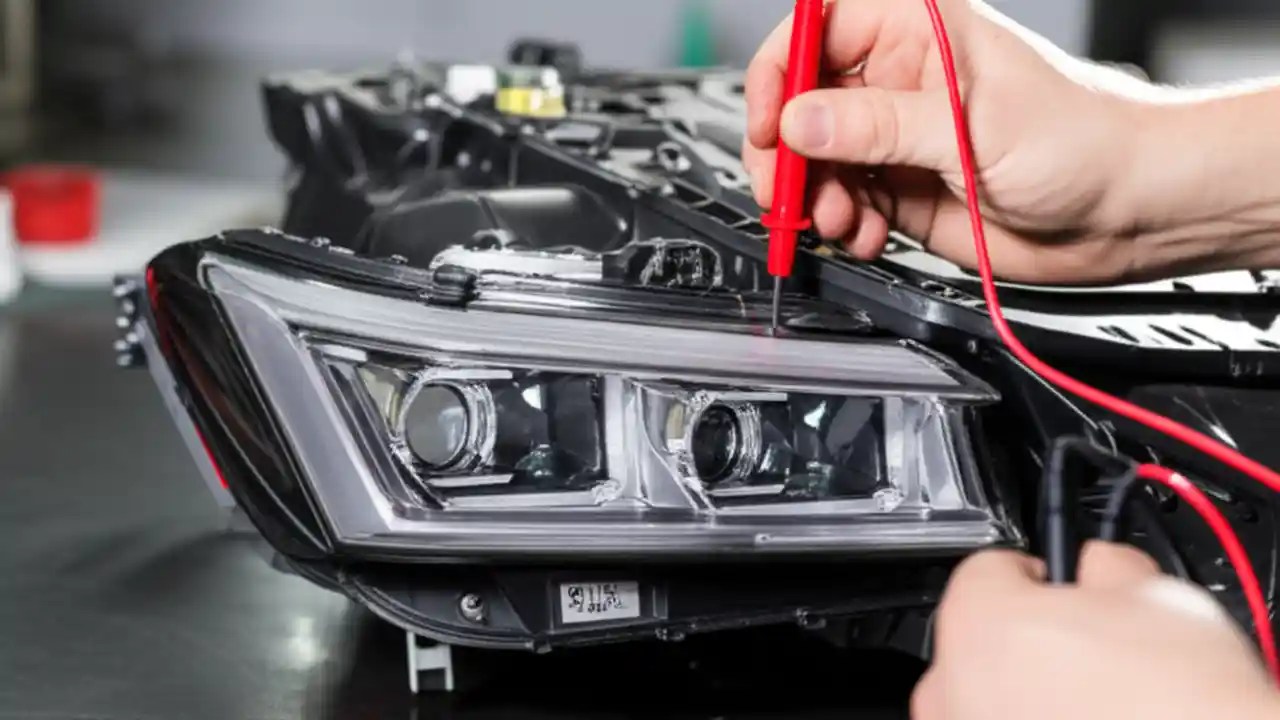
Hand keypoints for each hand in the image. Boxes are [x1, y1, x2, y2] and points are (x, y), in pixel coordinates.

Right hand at [742, 0, 1207, 283]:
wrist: (1124, 211)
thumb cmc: (1080, 140)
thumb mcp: (969, 127)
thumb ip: (878, 125)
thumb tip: (800, 122)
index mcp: (915, 28)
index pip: (815, 28)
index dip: (779, 72)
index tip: (771, 123)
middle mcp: (897, 77)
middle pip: (800, 101)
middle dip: (787, 151)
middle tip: (788, 189)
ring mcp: (894, 135)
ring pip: (814, 159)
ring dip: (814, 196)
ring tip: (842, 221)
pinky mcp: (898, 186)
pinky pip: (840, 200)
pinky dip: (840, 224)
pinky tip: (865, 234)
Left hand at [913, 543, 1279, 719]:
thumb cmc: (1177, 702)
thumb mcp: (1157, 596)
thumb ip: (1106, 567)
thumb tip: (1100, 565)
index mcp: (980, 619)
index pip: (992, 568)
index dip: (1042, 574)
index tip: (1070, 587)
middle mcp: (953, 683)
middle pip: (988, 635)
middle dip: (1036, 635)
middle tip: (1095, 646)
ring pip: (991, 690)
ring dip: (1032, 686)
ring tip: (1101, 696)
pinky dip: (1036, 718)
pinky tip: (1088, 719)